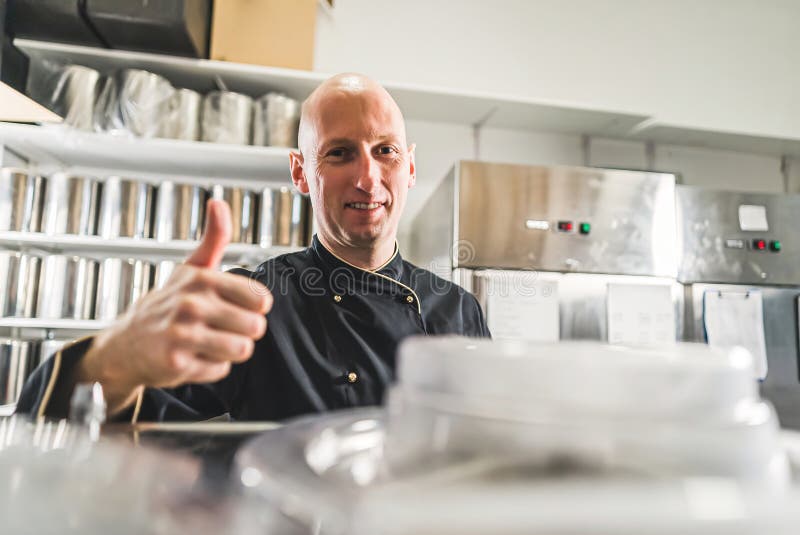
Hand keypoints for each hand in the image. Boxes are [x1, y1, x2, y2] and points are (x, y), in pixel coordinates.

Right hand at [78, 199, 271, 413]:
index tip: (234, 307)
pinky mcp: (176, 364)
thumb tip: (218, 201)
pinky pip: (220, 370)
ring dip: (229, 350)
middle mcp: (191, 304)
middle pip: (255, 327)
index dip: (253, 308)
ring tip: (207, 341)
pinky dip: (210, 368)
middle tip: (218, 328)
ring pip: (241, 350)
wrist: (126, 344)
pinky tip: (191, 356)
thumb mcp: (192, 268)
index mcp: (202, 279)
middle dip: (242, 331)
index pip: (260, 299)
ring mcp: (182, 334)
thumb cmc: (169, 303)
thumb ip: (214, 237)